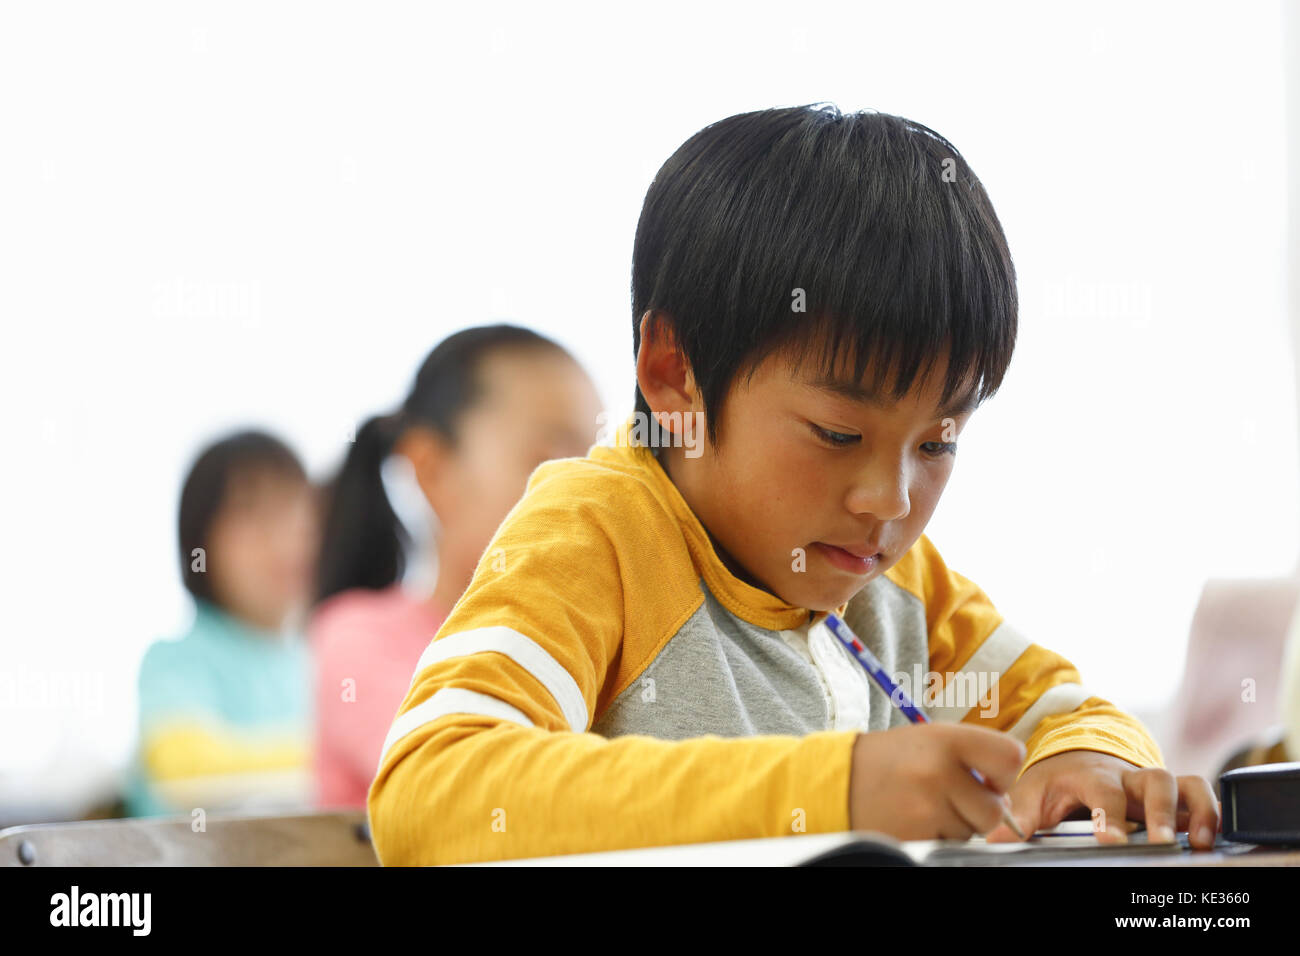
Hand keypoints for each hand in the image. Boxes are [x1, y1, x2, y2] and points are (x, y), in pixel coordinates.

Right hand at [849, 723, 1024, 839]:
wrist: (836, 781)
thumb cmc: (888, 761)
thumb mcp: (928, 741)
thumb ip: (971, 758)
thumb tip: (1006, 797)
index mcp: (946, 739)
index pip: (1010, 756)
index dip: (1005, 775)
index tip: (990, 780)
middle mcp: (939, 770)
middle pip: (995, 809)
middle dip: (979, 811)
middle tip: (951, 800)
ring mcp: (927, 806)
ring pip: (972, 832)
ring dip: (956, 825)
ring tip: (924, 807)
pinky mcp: (916, 835)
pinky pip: (948, 845)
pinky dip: (936, 838)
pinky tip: (913, 820)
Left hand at [984, 750, 1221, 848]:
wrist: (1074, 755)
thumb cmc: (1055, 780)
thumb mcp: (1032, 794)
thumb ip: (1018, 817)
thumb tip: (996, 840)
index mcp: (1090, 775)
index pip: (1102, 790)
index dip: (1108, 813)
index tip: (1110, 839)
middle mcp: (1126, 776)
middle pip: (1153, 781)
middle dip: (1159, 811)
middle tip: (1161, 842)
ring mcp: (1150, 784)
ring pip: (1182, 783)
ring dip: (1193, 810)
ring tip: (1196, 841)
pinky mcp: (1169, 795)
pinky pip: (1197, 793)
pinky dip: (1208, 811)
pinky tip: (1209, 837)